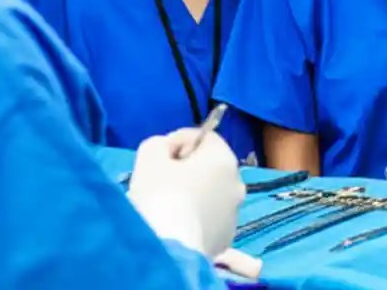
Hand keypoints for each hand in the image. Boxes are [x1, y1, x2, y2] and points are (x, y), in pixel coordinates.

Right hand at [127, 131, 245, 256]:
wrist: (168, 249)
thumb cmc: (159, 195)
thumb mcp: (150, 156)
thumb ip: (159, 144)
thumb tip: (166, 150)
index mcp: (223, 158)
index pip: (204, 137)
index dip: (179, 142)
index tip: (160, 156)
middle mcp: (236, 183)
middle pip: (210, 167)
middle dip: (187, 169)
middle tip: (161, 180)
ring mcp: (234, 213)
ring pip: (211, 195)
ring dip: (193, 195)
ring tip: (167, 206)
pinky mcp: (226, 239)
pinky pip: (210, 219)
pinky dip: (196, 218)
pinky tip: (176, 226)